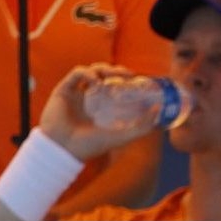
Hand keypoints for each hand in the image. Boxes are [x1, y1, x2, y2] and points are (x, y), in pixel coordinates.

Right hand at [36, 64, 151, 160]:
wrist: (63, 151)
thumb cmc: (89, 147)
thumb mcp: (120, 137)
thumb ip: (141, 128)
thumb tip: (158, 111)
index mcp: (100, 106)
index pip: (114, 85)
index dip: (125, 78)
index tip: (136, 78)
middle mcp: (88, 98)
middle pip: (104, 75)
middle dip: (116, 71)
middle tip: (127, 75)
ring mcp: (75, 93)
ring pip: (92, 71)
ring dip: (104, 69)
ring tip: (112, 76)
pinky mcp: (63, 91)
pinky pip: (76, 73)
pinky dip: (87, 72)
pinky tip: (95, 81)